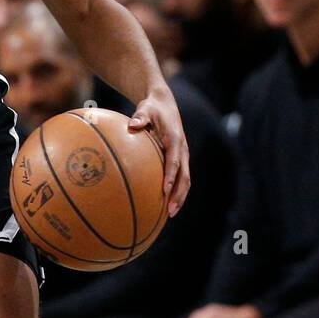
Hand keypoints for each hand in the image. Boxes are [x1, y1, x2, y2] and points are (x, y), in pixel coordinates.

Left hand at [128, 86, 189, 215]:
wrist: (164, 104)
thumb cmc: (152, 108)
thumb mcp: (145, 109)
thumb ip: (140, 117)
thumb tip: (132, 125)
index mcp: (175, 139)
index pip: (174, 160)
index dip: (171, 176)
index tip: (164, 189)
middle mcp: (182, 149)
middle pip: (184, 176)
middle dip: (178, 194)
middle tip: (170, 210)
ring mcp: (182, 155)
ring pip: (185, 180)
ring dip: (180, 197)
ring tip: (170, 213)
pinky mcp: (179, 159)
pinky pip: (180, 178)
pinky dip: (176, 191)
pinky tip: (165, 205)